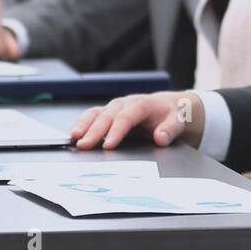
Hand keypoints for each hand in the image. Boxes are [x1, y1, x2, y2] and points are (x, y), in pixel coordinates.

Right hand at [71, 91, 203, 149]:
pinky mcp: (107, 113)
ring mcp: (113, 107)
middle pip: (106, 116)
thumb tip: (161, 138)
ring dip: (83, 125)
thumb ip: (170, 130)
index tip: (108, 145)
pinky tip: (72, 135)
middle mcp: (124, 103)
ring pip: (95, 113)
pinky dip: (81, 124)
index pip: (126, 117)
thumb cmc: (170, 115)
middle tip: (84, 146)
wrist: (167, 106)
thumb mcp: (177, 121)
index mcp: (141, 104)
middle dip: (94, 131)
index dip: (116, 131)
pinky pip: (91, 116)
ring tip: (73, 138)